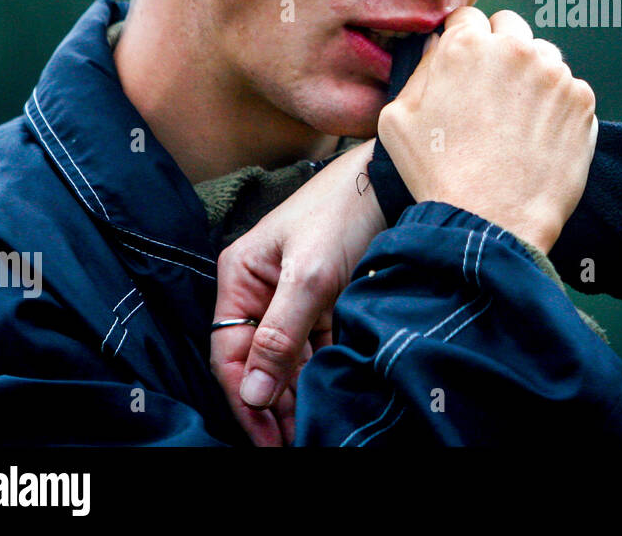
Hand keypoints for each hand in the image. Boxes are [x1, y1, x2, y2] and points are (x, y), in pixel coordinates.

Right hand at [210, 137, 384, 445]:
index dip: (245, 399)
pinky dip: (317, 372)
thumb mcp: (310, 277)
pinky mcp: (323, 296)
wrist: (392, 179)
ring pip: (285, 357)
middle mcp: (259, 288)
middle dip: (270, 404)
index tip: (265, 438)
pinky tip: (325, 398)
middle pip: (256, 360)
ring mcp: (291, 293)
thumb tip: (253, 394)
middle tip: (290, 443)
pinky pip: (312, 345)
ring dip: (294, 393)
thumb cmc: (344, 214)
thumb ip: (280, 336)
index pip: (229, 353)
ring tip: (309, 429)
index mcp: (240, 276)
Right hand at [376, 6, 597, 253]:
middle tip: (492, 93)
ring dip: (532, 77)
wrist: (491, 222)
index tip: (466, 66)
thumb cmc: (439, 175)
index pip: (469, 18)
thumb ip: (418, 71)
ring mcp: (554, 73)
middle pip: (510, 27)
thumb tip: (437, 47)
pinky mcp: (582, 100)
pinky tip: (538, 138)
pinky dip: (556, 107)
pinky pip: (568, 91)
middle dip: (501, 50)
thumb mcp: (398, 119)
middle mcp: (515, 49)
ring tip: (516, 122)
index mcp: (467, 46)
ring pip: (544, 57)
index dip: (464, 41)